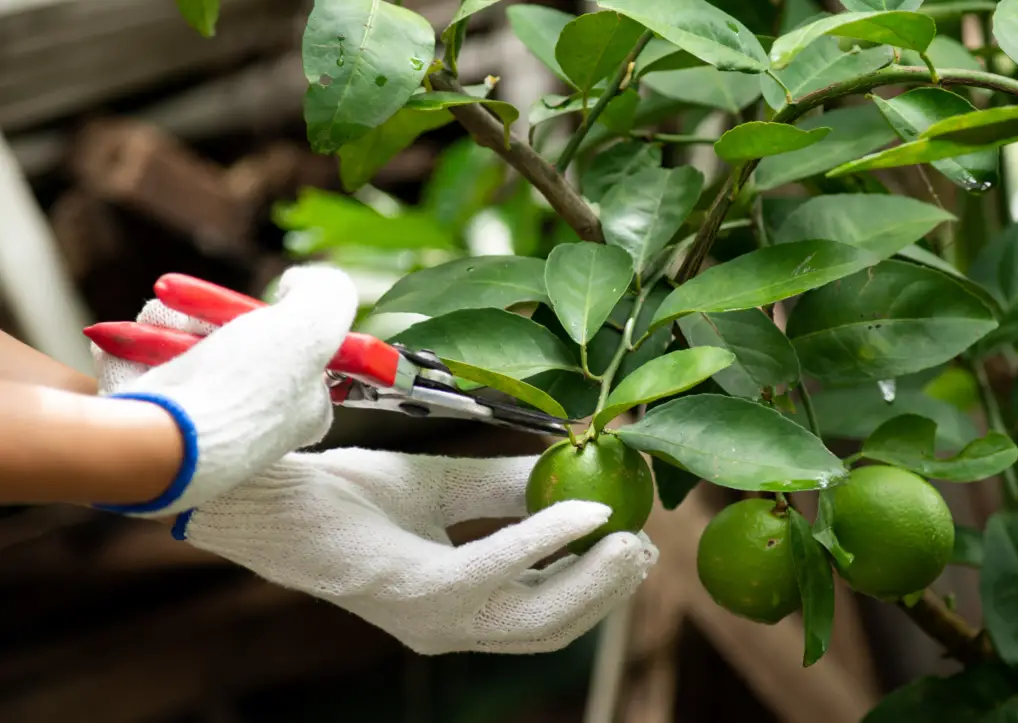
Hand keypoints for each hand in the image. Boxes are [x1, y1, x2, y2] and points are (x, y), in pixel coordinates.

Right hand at [91, 265, 358, 516]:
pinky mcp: (151, 410)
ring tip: (171, 326)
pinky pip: (143, 354)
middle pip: (240, 337)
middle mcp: (255, 418)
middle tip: (209, 314)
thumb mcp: (316, 326)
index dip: (285, 321)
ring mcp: (199, 416)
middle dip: (215, 314)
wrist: (165, 437)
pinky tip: (139, 343)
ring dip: (174, 320)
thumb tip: (295, 283)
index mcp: (305, 410)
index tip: (270, 316)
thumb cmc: (247, 387)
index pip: (304, 352)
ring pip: (186, 339)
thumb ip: (329, 291)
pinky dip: (138, 340)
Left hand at [173, 447, 657, 654]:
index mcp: (456, 607)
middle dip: (606, 593)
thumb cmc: (352, 493)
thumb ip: (507, 490)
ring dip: (591, 578)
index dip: (596, 587)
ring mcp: (431, 618)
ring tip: (629, 536)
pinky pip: (498, 570)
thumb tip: (574, 476)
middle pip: (550, 628)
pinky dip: (546, 542)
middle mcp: (447, 627)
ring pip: (535, 617)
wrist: (275, 492)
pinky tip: (582, 512)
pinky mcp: (414, 593)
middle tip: (646, 546)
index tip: (636, 545)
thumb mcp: (447, 487)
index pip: (541, 612)